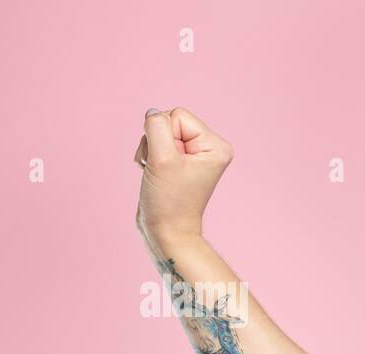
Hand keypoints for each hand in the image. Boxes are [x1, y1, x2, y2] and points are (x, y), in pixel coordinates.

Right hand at [133, 107, 232, 247]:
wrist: (166, 231)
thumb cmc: (169, 200)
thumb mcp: (162, 158)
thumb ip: (157, 126)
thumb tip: (152, 112)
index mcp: (216, 145)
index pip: (177, 114)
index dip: (164, 136)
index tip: (171, 164)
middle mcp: (208, 148)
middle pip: (167, 120)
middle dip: (156, 142)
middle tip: (163, 170)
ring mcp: (193, 155)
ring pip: (157, 132)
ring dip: (149, 151)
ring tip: (158, 174)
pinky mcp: (178, 161)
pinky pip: (154, 143)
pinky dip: (148, 157)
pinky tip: (154, 174)